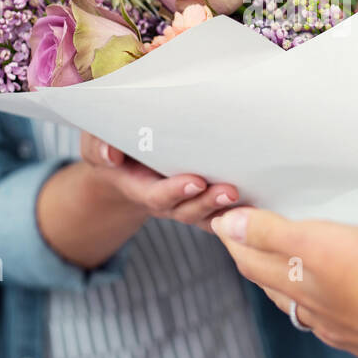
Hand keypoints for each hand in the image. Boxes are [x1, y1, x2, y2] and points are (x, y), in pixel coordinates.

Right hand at [80, 132, 238, 230]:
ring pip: (209, 214)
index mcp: (140, 188)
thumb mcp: (96, 143)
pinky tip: (261, 202)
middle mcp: (167, 201)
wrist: (124, 162)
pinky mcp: (205, 199)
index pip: (158, 196)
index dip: (175, 192)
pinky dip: (241, 211)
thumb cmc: (113, 147)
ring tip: (245, 195)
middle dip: (208, 202)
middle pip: (189, 209)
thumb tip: (111, 155)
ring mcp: (187, 203)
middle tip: (229, 191)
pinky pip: (223, 212)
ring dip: (227, 207)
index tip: (194, 181)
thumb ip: (100, 147)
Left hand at [211, 207, 357, 357]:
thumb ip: (271, 233)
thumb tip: (227, 226)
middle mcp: (312, 310)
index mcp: (296, 282)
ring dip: (294, 285)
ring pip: (305, 304)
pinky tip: (341, 299)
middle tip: (253, 240)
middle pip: (274, 285)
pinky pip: (338, 319)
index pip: (251, 261)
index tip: (225, 223)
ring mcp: (341, 326)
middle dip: (259, 262)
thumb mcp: (316, 240)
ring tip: (295, 267)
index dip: (235, 241)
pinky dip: (329, 304)